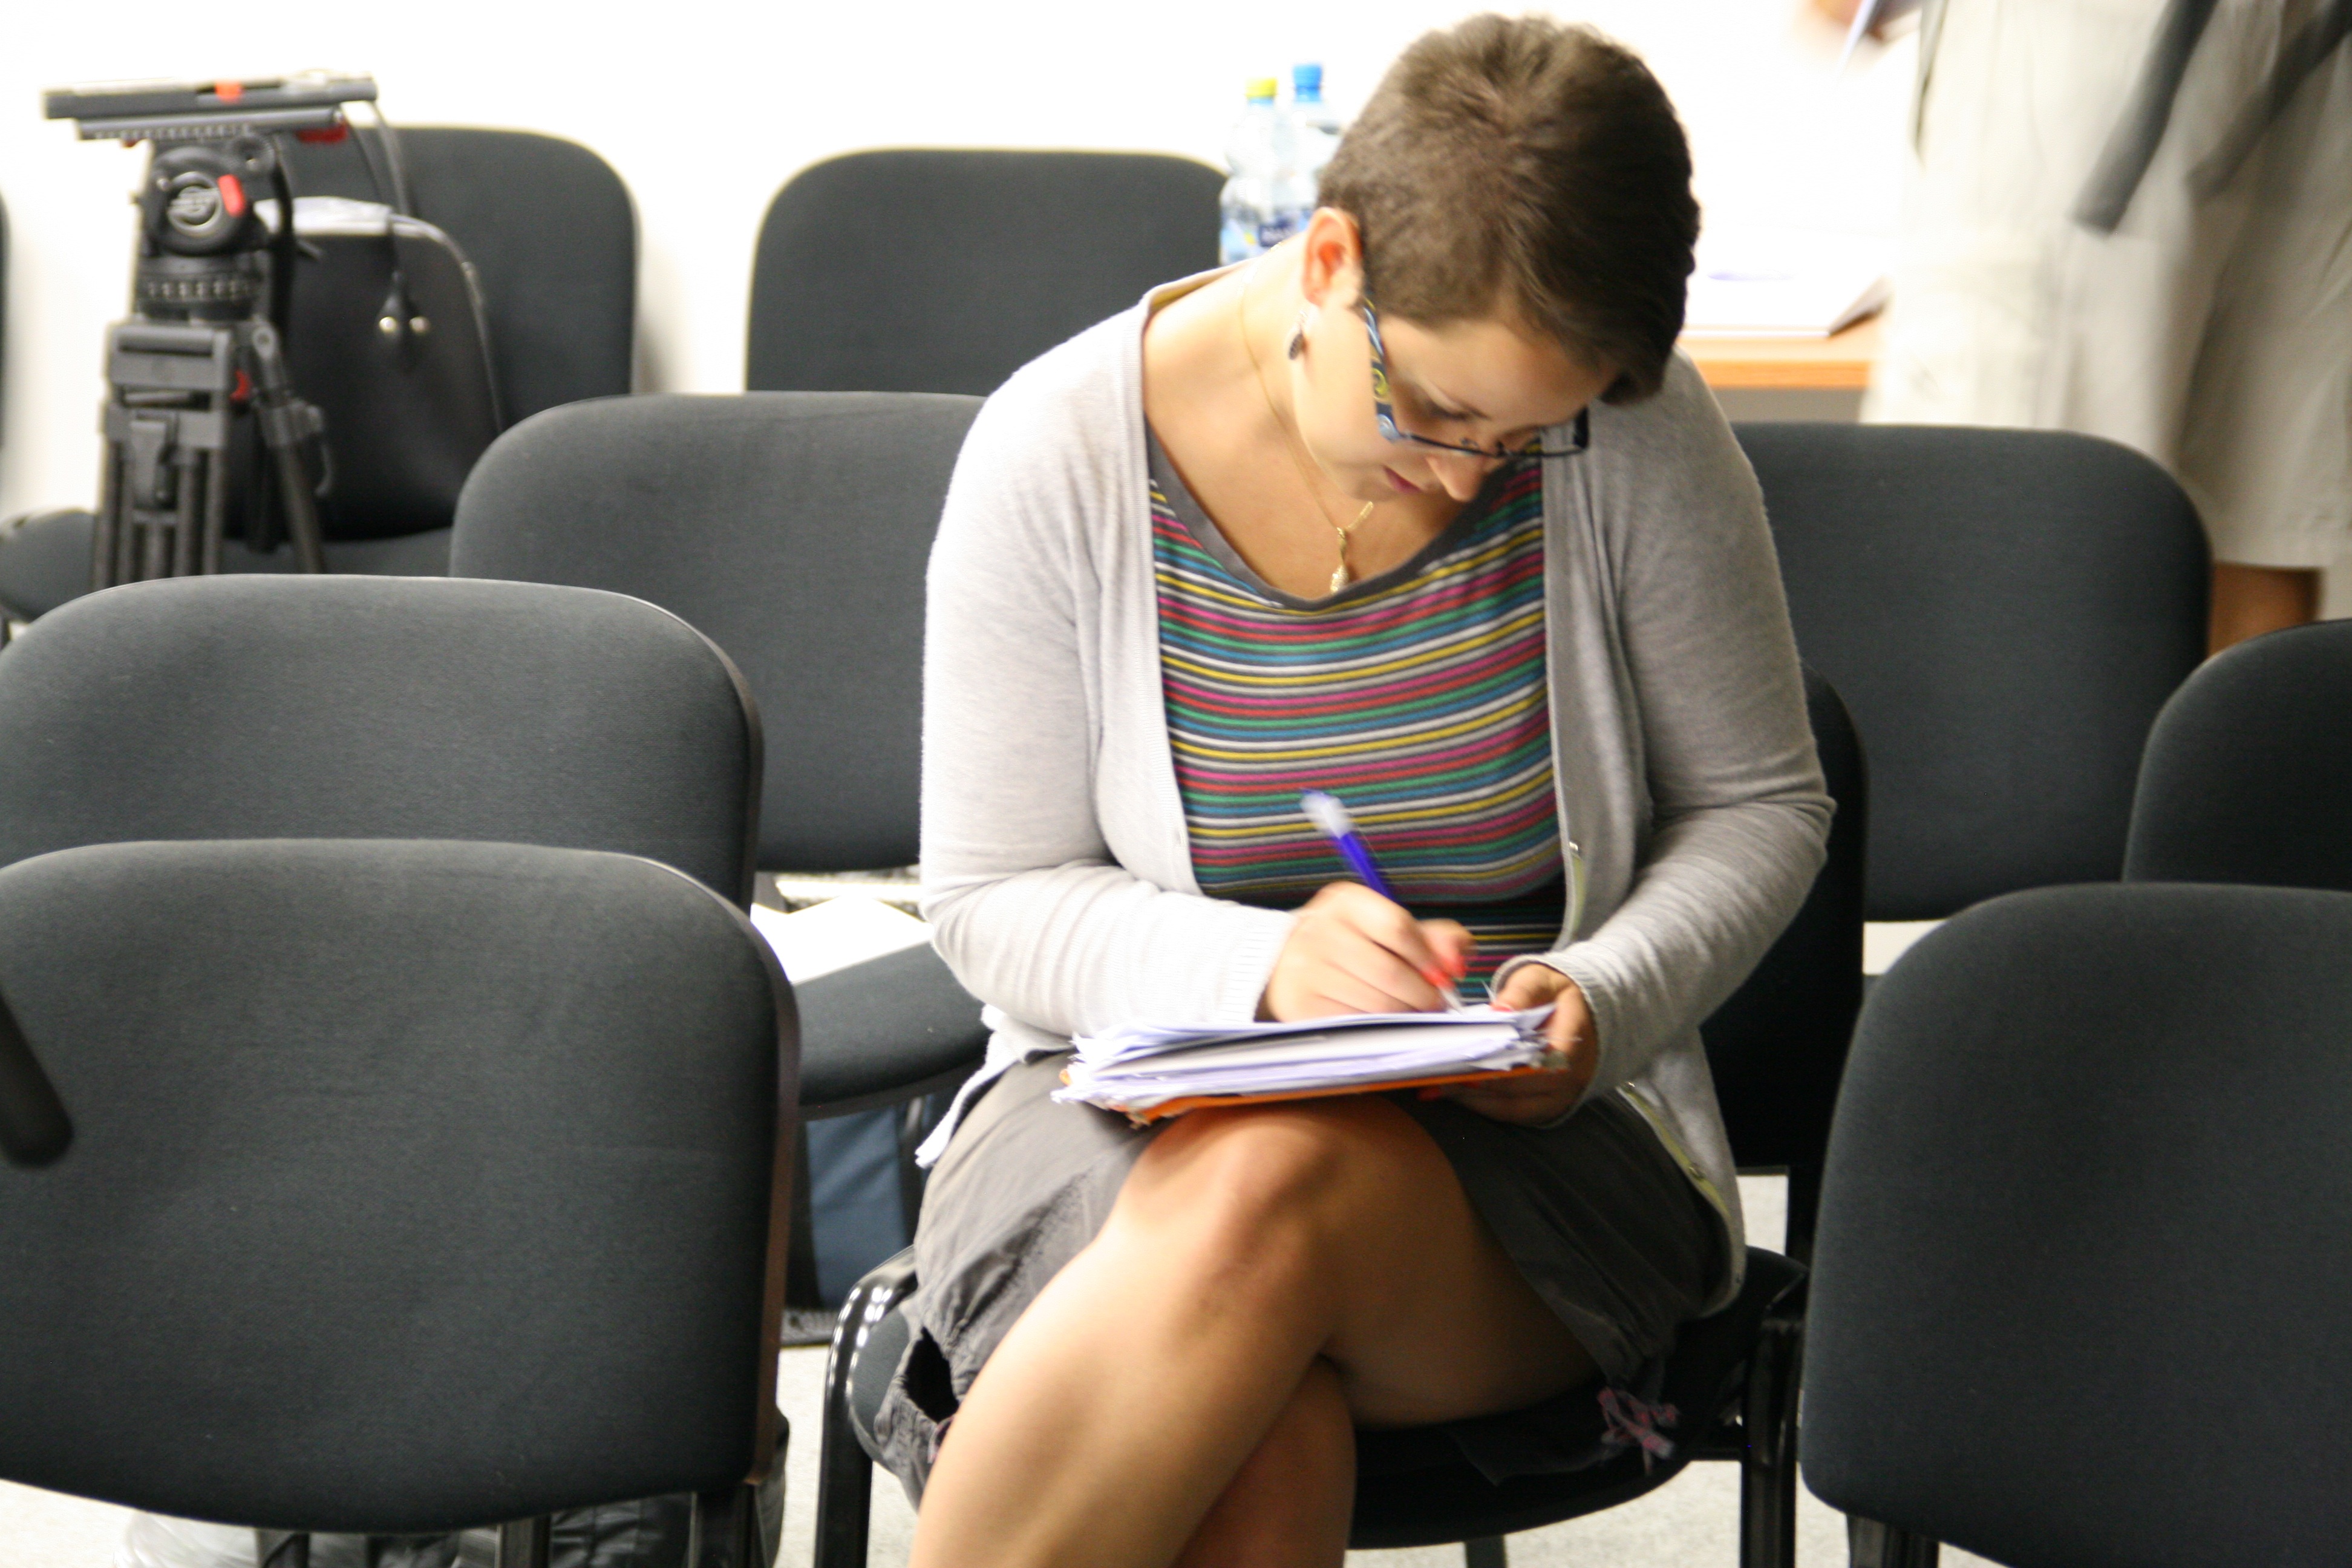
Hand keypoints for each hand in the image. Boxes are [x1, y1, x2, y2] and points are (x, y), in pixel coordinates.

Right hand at [1260, 882, 1472, 1020]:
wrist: (1288, 962)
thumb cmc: (1353, 944)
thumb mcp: (1389, 928)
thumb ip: (1434, 937)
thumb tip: (1458, 960)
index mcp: (1345, 902)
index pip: (1397, 927)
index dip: (1428, 957)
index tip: (1443, 976)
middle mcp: (1320, 930)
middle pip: (1389, 971)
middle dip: (1422, 995)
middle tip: (1433, 1003)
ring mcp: (1306, 969)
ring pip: (1376, 1002)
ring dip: (1404, 1013)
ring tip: (1409, 1009)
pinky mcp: (1301, 1004)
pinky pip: (1357, 1022)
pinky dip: (1378, 1025)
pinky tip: (1381, 1018)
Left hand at [1449, 961, 1596, 1124]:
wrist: (1577, 1011)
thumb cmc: (1553, 994)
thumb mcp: (1539, 980)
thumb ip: (1521, 994)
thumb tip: (1500, 1010)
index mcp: (1574, 1039)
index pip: (1544, 1065)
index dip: (1508, 1071)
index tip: (1472, 1068)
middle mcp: (1573, 1075)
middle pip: (1525, 1091)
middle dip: (1481, 1087)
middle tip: (1441, 1078)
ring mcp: (1561, 1095)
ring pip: (1517, 1109)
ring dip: (1477, 1102)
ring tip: (1439, 1089)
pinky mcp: (1546, 1104)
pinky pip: (1515, 1114)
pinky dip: (1485, 1107)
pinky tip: (1457, 1095)